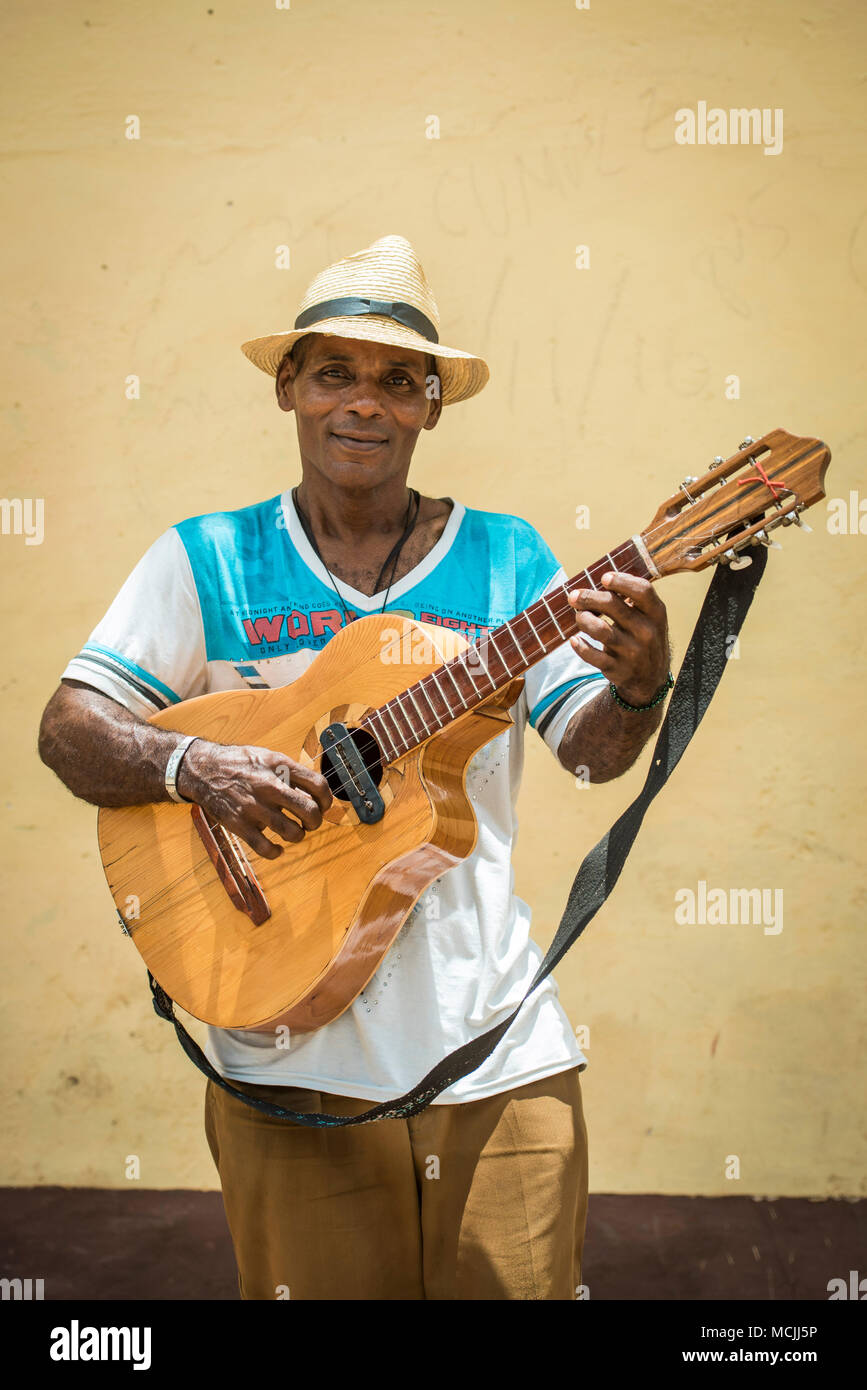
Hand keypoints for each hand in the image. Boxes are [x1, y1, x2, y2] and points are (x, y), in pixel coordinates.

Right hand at [176, 740, 331, 859]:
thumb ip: (290, 772)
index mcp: (279, 767)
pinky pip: (266, 848)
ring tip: (294, 832)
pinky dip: (277, 852)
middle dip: (316, 821)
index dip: (327, 799)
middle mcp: (269, 787)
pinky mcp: (239, 825)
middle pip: (309, 811)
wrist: (203, 770)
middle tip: (311, 822)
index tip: (323, 805)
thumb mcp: (267, 757)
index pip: (318, 785)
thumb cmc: (239, 763)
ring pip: (292, 832)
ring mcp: (254, 807)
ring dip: (298, 836)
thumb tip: (314, 790)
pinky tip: (278, 848)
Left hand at [566, 571, 669, 704]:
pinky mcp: (617, 668)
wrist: (650, 678)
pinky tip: (575, 640)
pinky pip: (592, 655)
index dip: (622, 581)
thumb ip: (631, 600)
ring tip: (579, 617)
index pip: (642, 591)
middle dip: (588, 597)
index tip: (604, 578)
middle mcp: (646, 632)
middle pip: (613, 605)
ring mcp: (632, 652)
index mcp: (656, 614)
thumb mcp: (649, 618)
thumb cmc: (643, 636)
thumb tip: (599, 581)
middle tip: (573, 596)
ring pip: (599, 629)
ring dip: (583, 619)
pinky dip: (580, 646)